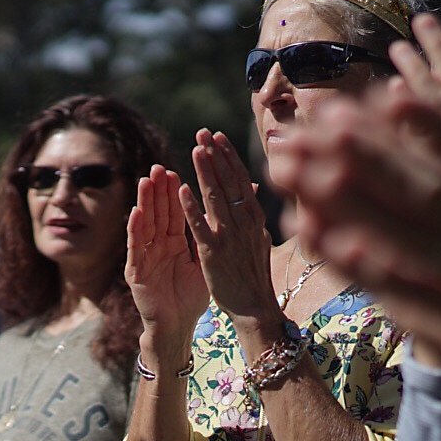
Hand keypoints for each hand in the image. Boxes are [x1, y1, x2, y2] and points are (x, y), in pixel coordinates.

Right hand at [126, 166, 210, 342]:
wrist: (177, 327)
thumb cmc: (191, 296)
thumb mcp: (207, 261)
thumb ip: (214, 234)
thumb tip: (231, 218)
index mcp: (174, 242)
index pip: (175, 211)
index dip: (176, 192)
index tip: (176, 170)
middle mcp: (157, 246)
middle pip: (158, 213)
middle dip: (158, 190)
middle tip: (160, 168)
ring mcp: (144, 257)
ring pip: (145, 225)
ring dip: (144, 202)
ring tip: (146, 181)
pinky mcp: (136, 272)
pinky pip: (135, 249)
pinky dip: (135, 230)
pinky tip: (136, 213)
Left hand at [181, 130, 278, 322]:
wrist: (255, 308)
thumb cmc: (254, 273)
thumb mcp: (258, 237)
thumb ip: (251, 212)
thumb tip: (252, 187)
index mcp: (255, 217)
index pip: (241, 179)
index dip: (228, 156)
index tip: (217, 136)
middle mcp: (246, 222)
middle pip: (229, 181)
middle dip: (215, 155)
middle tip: (202, 132)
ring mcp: (230, 236)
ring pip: (216, 198)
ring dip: (205, 172)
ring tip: (195, 149)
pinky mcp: (215, 253)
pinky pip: (201, 225)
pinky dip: (192, 207)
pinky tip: (182, 189)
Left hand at [272, 75, 440, 389]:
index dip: (429, 122)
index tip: (386, 91)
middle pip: (422, 190)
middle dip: (366, 157)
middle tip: (316, 124)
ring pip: (401, 239)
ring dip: (346, 206)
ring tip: (299, 176)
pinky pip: (405, 292)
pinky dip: (365, 269)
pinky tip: (326, 244)